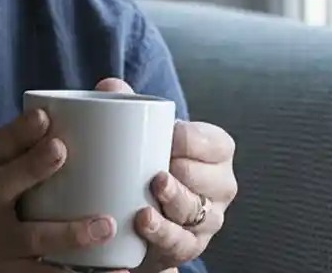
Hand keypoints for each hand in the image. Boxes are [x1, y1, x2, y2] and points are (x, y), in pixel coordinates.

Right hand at [0, 108, 130, 272]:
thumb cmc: (7, 212)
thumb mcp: (9, 181)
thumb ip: (42, 149)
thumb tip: (108, 94)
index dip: (19, 130)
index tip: (44, 116)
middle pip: (3, 187)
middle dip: (30, 166)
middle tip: (61, 149)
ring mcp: (3, 248)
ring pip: (35, 240)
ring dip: (69, 233)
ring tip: (106, 225)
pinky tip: (117, 272)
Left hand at [94, 79, 237, 272]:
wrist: (142, 213)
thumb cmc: (150, 159)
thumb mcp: (142, 132)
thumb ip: (126, 104)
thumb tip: (109, 85)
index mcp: (218, 149)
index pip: (210, 142)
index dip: (186, 141)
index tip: (163, 138)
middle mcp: (221, 184)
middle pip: (207, 179)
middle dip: (182, 175)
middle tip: (155, 173)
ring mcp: (209, 218)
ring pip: (195, 212)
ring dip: (172, 205)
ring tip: (146, 200)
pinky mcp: (191, 245)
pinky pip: (181, 242)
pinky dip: (162, 233)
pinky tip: (144, 222)